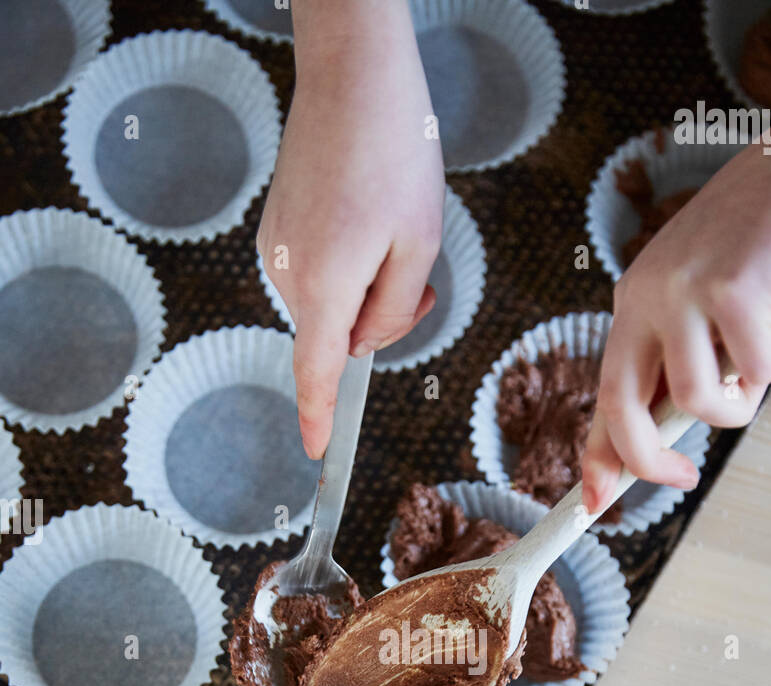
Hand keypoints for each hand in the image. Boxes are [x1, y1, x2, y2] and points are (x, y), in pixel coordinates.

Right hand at [257, 0, 444, 458]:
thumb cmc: (395, 153)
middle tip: (418, 267)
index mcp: (324, 285)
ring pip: (330, 304)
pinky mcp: (275, 228)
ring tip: (388, 222)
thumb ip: (396, 311)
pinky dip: (347, 263)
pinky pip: (317, 273)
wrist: (352, 75)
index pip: (317, 370)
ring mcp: (276, 248)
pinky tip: (363, 212)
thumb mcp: (419, 244)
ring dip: (366, 285)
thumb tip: (364, 341)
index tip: (316, 450)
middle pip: (338, 335)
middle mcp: (288, 272)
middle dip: (381, 318)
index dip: (318, 415)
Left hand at [581, 143, 770, 512]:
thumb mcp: (698, 304)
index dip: (598, 456)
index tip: (593, 502)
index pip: (604, 394)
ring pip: (701, 400)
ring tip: (762, 362)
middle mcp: (645, 298)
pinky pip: (759, 371)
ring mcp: (684, 292)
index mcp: (633, 305)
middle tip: (684, 480)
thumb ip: (677, 360)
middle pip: (625, 410)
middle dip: (649, 462)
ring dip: (741, 403)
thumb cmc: (754, 245)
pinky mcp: (732, 290)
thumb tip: (665, 437)